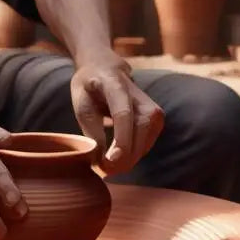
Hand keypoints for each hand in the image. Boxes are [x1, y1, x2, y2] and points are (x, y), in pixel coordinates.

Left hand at [70, 51, 164, 174]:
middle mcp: (140, 96)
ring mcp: (153, 108)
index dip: (120, 140)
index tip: (110, 161)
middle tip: (103, 171)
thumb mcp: (82, 104)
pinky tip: (118, 159)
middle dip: (123, 157)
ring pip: (145, 141)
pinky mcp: (157, 119)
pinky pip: (147, 144)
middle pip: (139, 131)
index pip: (123, 114)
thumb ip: (92, 131)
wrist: (106, 69)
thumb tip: (100, 160)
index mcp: (116, 85)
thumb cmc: (89, 86)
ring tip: (108, 167)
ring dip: (128, 160)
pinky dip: (133, 155)